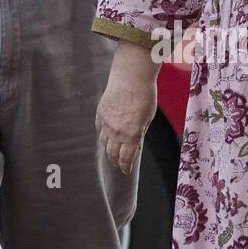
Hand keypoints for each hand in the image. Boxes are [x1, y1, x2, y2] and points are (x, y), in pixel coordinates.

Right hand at [96, 44, 157, 173]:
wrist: (131, 77)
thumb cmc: (145, 96)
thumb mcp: (148, 118)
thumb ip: (140, 133)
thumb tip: (135, 143)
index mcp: (132, 135)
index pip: (126, 158)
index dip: (125, 167)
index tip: (126, 171)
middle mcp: (117, 132)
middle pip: (112, 153)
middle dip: (116, 160)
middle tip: (118, 163)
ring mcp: (106, 123)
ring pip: (104, 142)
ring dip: (108, 148)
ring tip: (111, 151)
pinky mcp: (100, 113)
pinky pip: (99, 129)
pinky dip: (103, 134)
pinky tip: (106, 135)